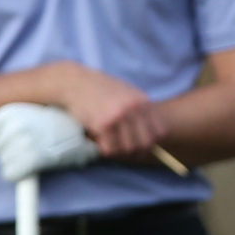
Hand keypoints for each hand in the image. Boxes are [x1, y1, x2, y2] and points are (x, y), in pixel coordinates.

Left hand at [0, 102, 98, 181]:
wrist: (86, 124)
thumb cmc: (55, 120)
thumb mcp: (25, 112)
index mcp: (11, 112)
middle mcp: (16, 124)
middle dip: (7, 151)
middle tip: (29, 145)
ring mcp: (25, 141)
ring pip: (4, 162)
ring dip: (17, 161)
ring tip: (36, 152)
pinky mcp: (33, 158)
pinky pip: (12, 173)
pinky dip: (19, 173)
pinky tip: (33, 166)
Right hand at [50, 62, 165, 157]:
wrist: (74, 82)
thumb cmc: (99, 89)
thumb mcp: (126, 93)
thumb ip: (138, 109)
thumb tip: (149, 133)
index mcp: (143, 101)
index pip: (161, 131)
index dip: (152, 142)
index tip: (141, 146)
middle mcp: (134, 108)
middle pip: (146, 143)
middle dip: (136, 151)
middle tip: (124, 150)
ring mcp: (119, 116)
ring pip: (128, 149)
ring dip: (119, 152)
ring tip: (110, 145)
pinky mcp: (103, 124)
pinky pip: (110, 149)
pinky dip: (105, 150)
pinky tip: (99, 143)